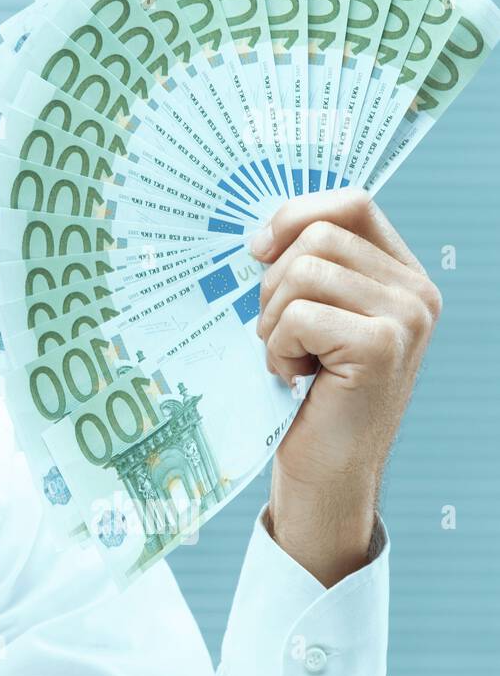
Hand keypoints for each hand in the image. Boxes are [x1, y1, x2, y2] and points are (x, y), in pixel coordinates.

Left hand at [251, 188, 441, 586]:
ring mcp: (405, 318)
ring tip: (289, 358)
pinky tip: (294, 377)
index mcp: (402, 275)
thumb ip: (307, 266)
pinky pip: (298, 315)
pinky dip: (278, 347)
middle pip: (318, 234)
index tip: (258, 250)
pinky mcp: (380, 346)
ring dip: (274, 319)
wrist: (325, 471)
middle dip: (274, 283)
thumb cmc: (308, 392)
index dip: (294, 214)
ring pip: (303, 271)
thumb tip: (262, 231)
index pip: (351, 203)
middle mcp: (416, 291)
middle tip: (279, 335)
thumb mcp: (313, 316)